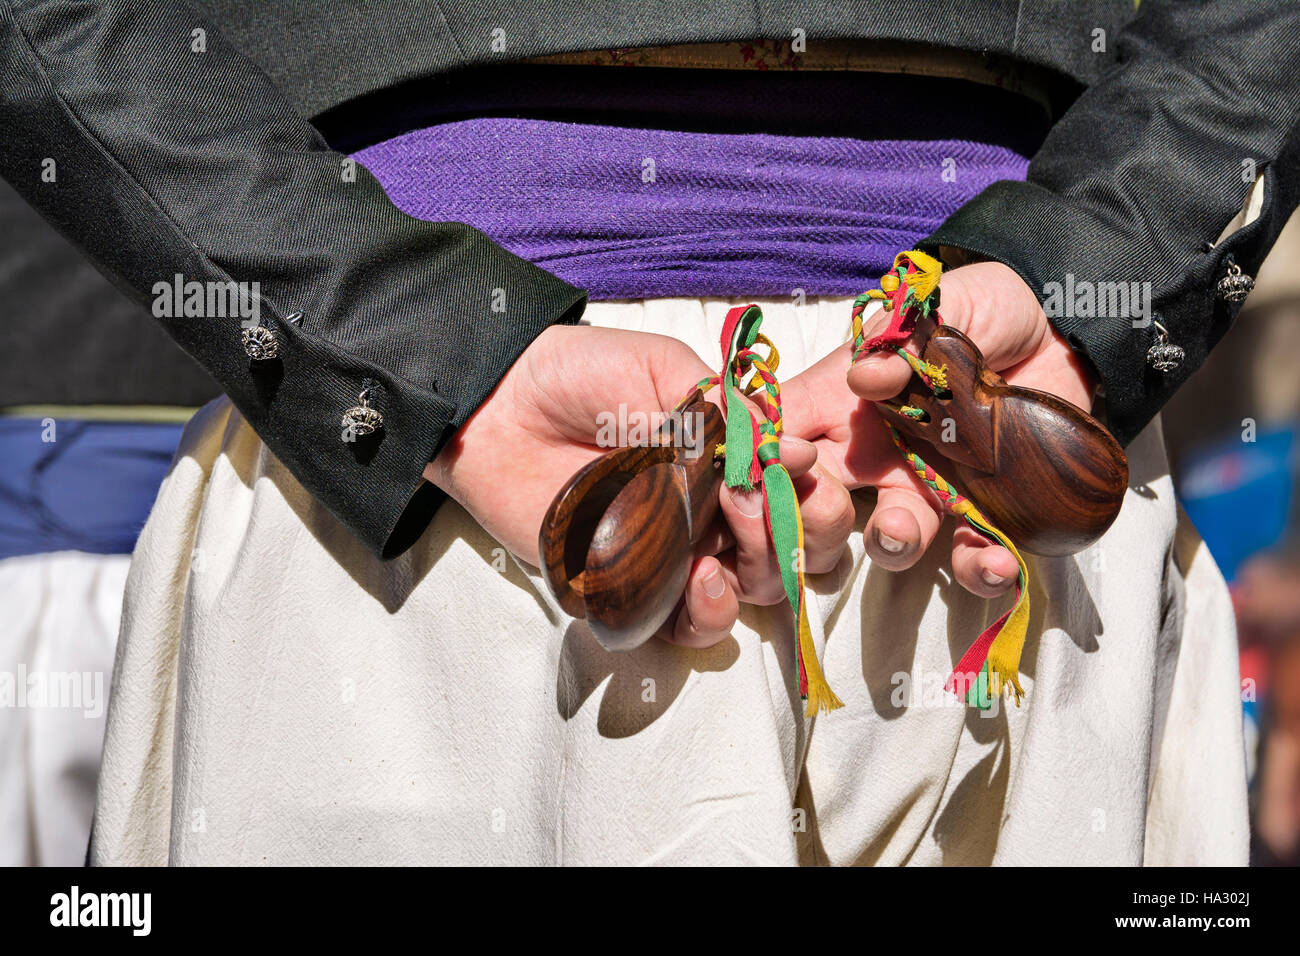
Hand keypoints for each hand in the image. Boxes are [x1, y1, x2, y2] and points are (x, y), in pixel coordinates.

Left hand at [425, 323, 853, 647]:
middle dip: (804, 534)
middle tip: (760, 502)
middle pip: (795, 550)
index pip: (804, 490)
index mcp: (733, 459)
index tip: (793, 466)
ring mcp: (679, 553)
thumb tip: (790, 451)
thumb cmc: (580, 375)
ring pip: (752, 591)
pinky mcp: (632, 588)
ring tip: (733, 532)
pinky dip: (707, 614)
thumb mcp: (662, 371)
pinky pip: (683, 625)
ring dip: (763, 571)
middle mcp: (717, 512)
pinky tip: (702, 583)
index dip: (816, 491)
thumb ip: (726, 409)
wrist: (498, 404)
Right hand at [780, 261, 1096, 595]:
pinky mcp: (984, 512)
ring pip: (888, 541)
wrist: (1057, 329)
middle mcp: (875, 459)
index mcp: (845, 405)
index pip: (781, 439)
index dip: (767, 460)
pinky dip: (981, 570)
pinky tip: (998, 563)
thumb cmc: (980, 311)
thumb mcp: (934, 308)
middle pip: (816, 510)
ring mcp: (927, 491)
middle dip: (810, 523)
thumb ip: (897, 337)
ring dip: (888, 544)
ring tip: (901, 531)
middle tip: (830, 505)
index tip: (784, 463)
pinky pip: (973, 557)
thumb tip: (866, 375)